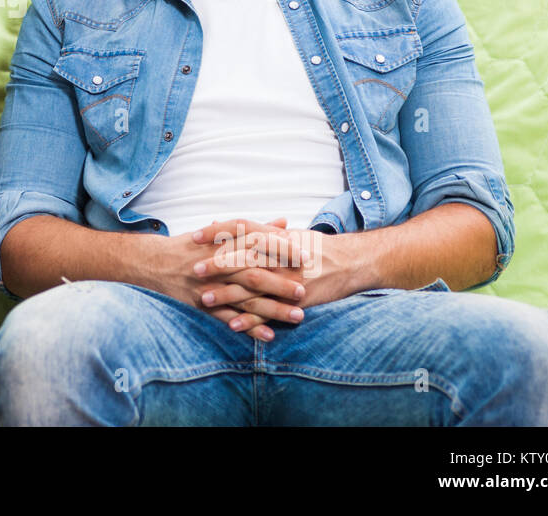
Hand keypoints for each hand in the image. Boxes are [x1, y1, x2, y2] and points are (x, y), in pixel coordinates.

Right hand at [142, 217, 309, 341]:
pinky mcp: (203, 304)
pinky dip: (249, 328)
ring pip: (245, 298)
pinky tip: (270, 336)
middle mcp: (217, 264)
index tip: (306, 256)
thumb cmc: (192, 245)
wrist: (155, 262)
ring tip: (298, 315)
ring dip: (273, 308)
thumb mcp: (219, 233)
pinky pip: (229, 318)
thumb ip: (253, 230)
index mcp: (223, 243)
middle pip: (253, 272)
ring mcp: (210, 285)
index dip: (281, 249)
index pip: (256, 243)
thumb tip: (284, 222)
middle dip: (280, 282)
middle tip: (304, 290)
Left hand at [192, 225, 365, 336]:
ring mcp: (290, 278)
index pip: (241, 228)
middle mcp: (282, 255)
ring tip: (203, 298)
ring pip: (254, 286)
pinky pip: (270, 311)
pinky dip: (251, 319)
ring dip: (227, 294)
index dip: (217, 231)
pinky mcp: (298, 301)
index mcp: (277, 236)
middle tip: (193, 268)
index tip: (194, 235)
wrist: (353, 262)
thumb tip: (226, 224)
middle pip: (244, 257)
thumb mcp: (289, 234)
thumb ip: (258, 232)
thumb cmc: (317, 247)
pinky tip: (231, 324)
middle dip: (217, 264)